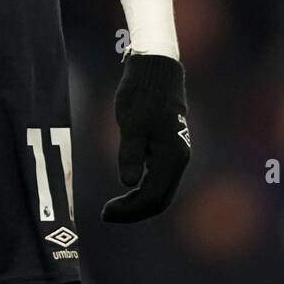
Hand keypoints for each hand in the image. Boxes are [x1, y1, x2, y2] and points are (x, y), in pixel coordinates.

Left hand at [102, 52, 190, 222]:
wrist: (156, 69)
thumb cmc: (142, 93)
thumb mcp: (131, 122)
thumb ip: (131, 154)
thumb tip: (129, 184)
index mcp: (172, 157)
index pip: (152, 198)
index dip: (129, 211)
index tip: (105, 213)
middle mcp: (179, 160)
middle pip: (159, 200)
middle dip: (134, 211)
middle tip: (106, 213)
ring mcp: (176, 154)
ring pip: (161, 190)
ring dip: (138, 201)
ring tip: (113, 205)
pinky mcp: (169, 148)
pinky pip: (159, 179)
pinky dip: (143, 188)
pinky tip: (127, 187)